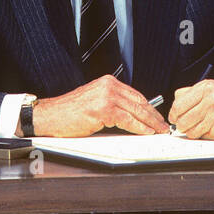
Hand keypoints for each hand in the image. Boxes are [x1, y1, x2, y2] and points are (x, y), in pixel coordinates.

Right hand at [29, 75, 169, 137]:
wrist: (50, 115)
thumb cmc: (69, 112)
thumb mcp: (94, 101)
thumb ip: (112, 103)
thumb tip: (132, 116)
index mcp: (107, 81)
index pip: (135, 94)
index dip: (149, 107)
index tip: (157, 116)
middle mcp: (108, 85)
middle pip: (139, 101)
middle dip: (153, 115)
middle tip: (163, 125)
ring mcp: (106, 96)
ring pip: (136, 110)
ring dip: (150, 122)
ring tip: (159, 130)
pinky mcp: (103, 109)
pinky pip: (127, 119)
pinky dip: (139, 127)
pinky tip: (147, 132)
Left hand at [168, 80, 213, 139]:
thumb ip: (193, 93)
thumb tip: (175, 104)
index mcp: (207, 87)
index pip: (178, 104)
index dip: (174, 114)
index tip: (175, 118)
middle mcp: (211, 100)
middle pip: (182, 119)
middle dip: (182, 125)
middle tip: (187, 125)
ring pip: (191, 131)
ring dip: (194, 132)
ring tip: (204, 126)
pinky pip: (203, 137)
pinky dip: (206, 136)